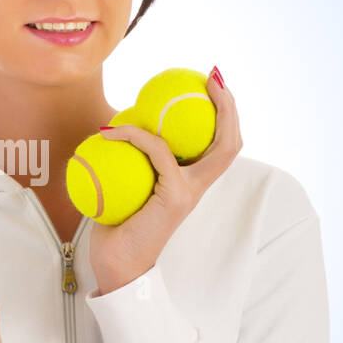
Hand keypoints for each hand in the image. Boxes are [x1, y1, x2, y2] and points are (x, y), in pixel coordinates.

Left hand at [89, 71, 242, 294]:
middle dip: (230, 105)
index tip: (211, 83)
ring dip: (204, 108)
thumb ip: (128, 161)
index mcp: (190, 182)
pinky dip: (135, 135)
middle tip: (213, 76)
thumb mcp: (123, 186)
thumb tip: (111, 124)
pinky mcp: (175, 196)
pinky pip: (158, 152)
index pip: (221, 145)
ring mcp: (190, 192)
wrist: (115, 265)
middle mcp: (197, 186)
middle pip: (232, 141)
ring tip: (185, 84)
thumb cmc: (116, 227)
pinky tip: (110, 129)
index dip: (225, 114)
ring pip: (216, 145)